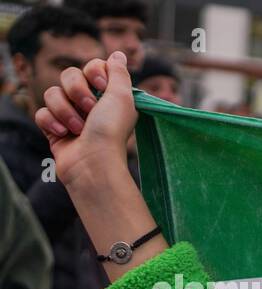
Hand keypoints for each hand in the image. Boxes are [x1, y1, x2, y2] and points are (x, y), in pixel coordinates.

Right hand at [35, 50, 136, 186]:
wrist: (93, 163)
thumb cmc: (110, 131)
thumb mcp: (123, 97)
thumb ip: (119, 73)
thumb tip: (119, 55)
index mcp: (108, 96)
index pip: (92, 66)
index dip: (94, 72)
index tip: (102, 85)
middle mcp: (90, 104)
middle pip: (69, 75)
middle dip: (77, 91)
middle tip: (91, 109)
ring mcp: (70, 115)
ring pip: (52, 94)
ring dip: (65, 111)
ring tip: (79, 129)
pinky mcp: (54, 129)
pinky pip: (41, 112)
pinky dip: (51, 123)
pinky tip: (64, 135)